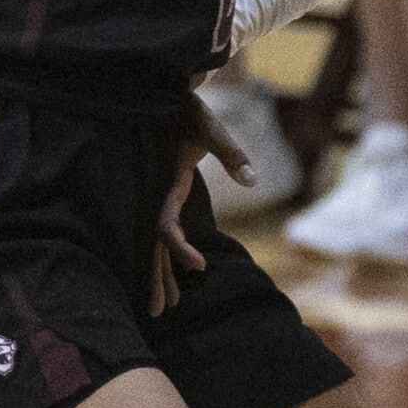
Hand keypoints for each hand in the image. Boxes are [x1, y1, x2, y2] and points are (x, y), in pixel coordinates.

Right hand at [151, 94, 247, 312]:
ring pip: (152, 244)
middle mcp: (156, 194)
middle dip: (157, 278)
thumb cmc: (188, 110)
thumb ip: (232, 153)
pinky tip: (173, 274)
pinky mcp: (160, 195)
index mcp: (165, 181)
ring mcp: (155, 197)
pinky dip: (164, 255)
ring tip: (165, 308)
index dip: (178, 247)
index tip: (198, 267)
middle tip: (161, 312)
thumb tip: (254, 182)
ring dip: (159, 274)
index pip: (165, 223)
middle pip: (153, 244)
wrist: (163, 94)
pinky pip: (158, 232)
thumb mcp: (211, 128)